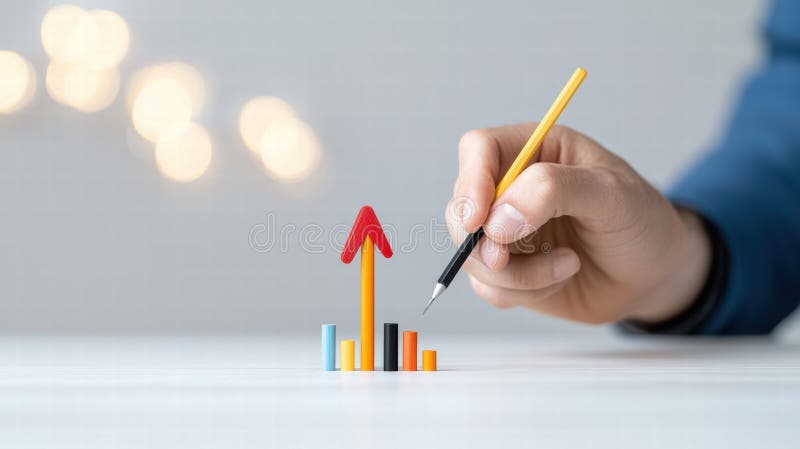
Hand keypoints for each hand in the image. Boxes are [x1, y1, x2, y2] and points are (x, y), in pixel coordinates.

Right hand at [446, 124, 711, 323]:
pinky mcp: (509, 271)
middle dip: (482, 241)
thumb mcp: (612, 194)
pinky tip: (560, 276)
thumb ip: (554, 191)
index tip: (481, 220)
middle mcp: (510, 189)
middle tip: (507, 258)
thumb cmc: (641, 222)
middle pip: (461, 207)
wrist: (655, 275)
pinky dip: (523, 291)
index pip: (479, 150)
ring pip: (471, 254)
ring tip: (567, 265)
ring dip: (515, 273)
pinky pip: (488, 286)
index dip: (471, 181)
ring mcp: (505, 232)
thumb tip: (497, 221)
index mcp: (533, 151)